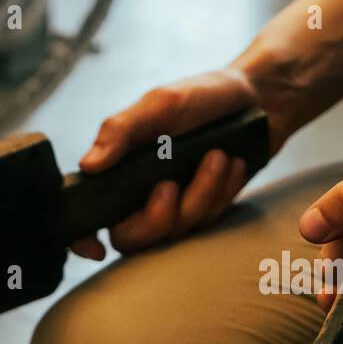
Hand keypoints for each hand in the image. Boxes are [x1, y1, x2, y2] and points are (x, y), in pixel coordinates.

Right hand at [73, 67, 286, 258]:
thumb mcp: (159, 104)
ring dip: (201, 194)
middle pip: (132, 239)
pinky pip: (206, 224)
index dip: (81, 239)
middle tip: (171, 182)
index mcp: (118, 170)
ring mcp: (173, 207)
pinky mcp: (204, 212)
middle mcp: (139, 195)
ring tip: (219, 156)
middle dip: (157, 217)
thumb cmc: (204, 96)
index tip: (95, 247)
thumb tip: (88, 166)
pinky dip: (222, 194)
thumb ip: (120, 130)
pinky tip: (233, 165)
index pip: (87, 215)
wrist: (260, 98)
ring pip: (175, 232)